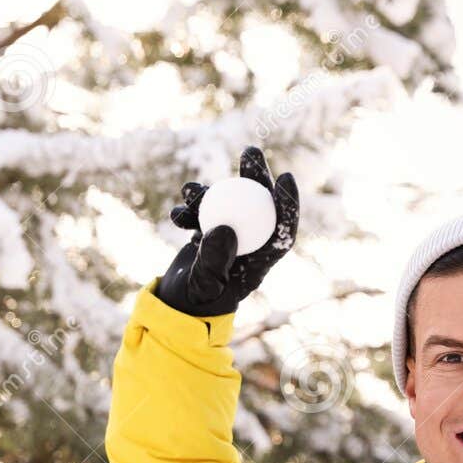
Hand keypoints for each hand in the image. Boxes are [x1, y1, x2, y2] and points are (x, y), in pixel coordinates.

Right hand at [155, 145, 299, 317]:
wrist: (173, 309)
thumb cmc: (194, 304)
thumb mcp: (203, 286)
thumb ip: (214, 261)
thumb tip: (225, 227)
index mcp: (259, 263)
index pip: (282, 231)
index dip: (288, 204)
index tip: (285, 177)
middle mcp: (247, 248)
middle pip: (259, 207)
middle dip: (257, 177)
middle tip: (250, 152)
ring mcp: (228, 239)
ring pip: (229, 204)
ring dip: (212, 191)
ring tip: (190, 190)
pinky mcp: (208, 235)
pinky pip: (205, 212)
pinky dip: (190, 208)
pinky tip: (177, 214)